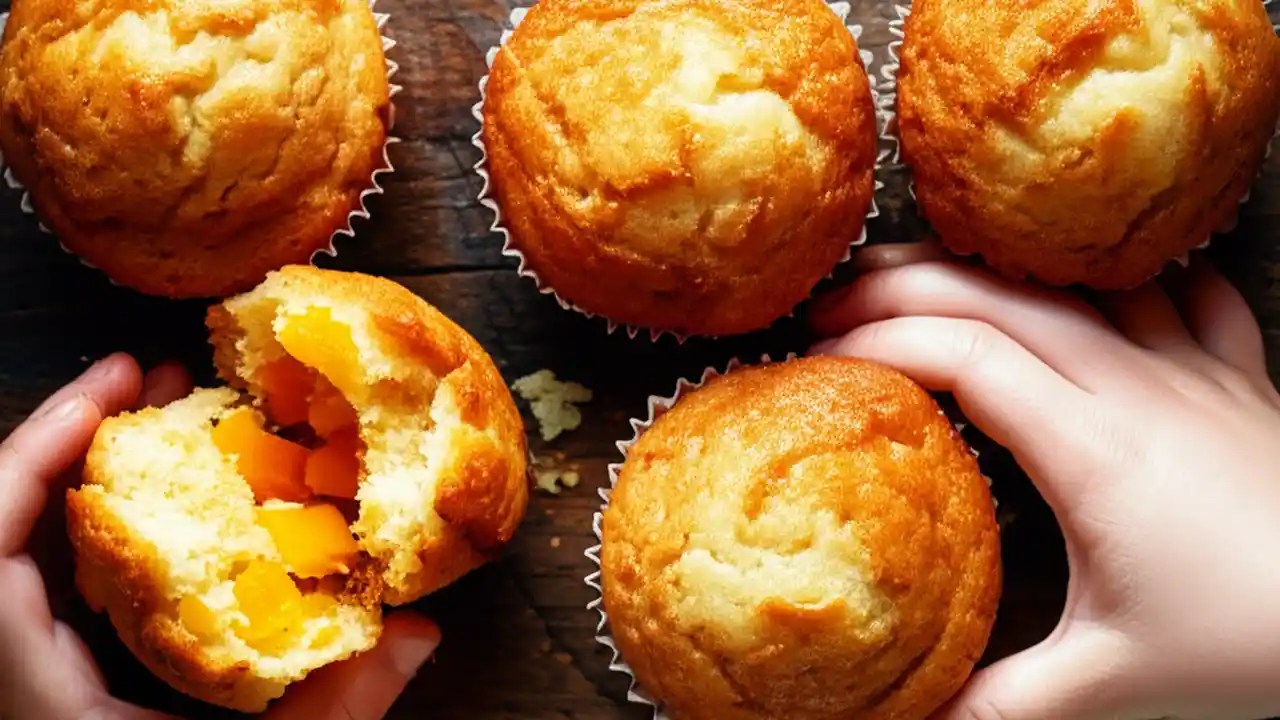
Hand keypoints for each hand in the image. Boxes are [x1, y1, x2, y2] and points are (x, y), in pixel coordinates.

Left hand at [0, 354, 439, 719]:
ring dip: (85, 480)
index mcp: (31, 690)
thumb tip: (420, 632)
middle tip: (156, 383)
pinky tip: (161, 522)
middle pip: (1, 525)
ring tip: (159, 429)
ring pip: (25, 552)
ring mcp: (25, 682)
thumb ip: (340, 710)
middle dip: (76, 438)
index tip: (117, 386)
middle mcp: (12, 677)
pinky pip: (48, 588)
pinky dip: (93, 536)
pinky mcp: (46, 690)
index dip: (39, 448)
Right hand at [810, 259, 1279, 719]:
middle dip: (905, 283)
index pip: (966, 355)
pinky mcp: (1241, 379)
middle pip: (1003, 297)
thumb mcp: (1112, 681)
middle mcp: (1139, 389)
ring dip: (994, 268)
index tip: (822, 353)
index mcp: (1094, 450)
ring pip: (1078, 282)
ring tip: (930, 268)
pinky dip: (1128, 279)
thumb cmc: (1252, 641)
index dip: (884, 339)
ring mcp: (1195, 372)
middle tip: (835, 295)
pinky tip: (1100, 285)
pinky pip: (1183, 295)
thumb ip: (1003, 699)